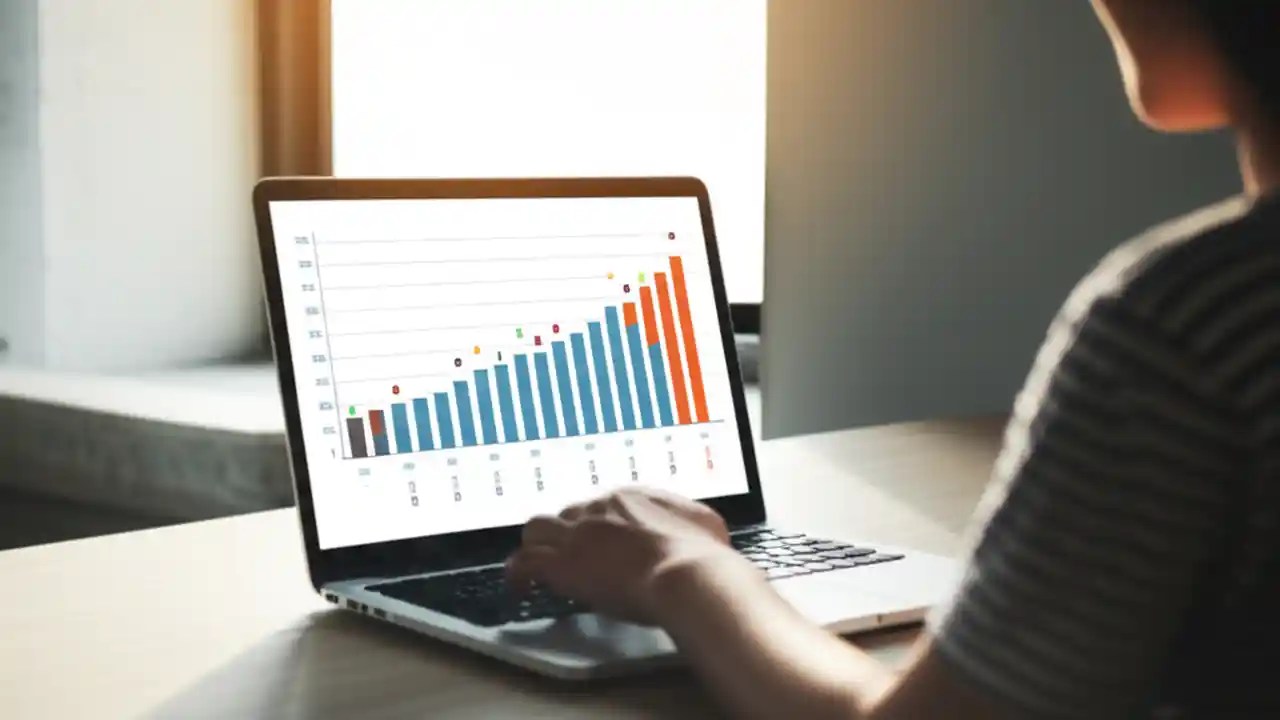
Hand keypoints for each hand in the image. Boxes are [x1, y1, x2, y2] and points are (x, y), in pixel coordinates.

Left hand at [506, 487, 747, 624]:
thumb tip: (694, 527)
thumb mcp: (706, 523)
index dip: (599, 526)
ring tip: (537, 563)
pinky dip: (518, 575)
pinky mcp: (563, 564)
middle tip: (575, 558)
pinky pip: (524, 563)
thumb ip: (689, 519)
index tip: (603, 543)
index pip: (601, 506)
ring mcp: (577, 535)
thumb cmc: (702, 554)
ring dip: (537, 545)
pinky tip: (519, 588)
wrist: (687, 573)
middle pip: (569, 515)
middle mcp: (599, 508)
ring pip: (537, 529)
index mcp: (630, 497)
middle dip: (569, 535)